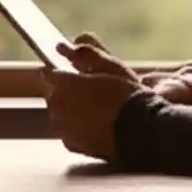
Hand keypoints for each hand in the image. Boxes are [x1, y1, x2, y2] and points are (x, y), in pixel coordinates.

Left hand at [41, 33, 144, 160]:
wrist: (141, 132)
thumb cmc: (128, 95)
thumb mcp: (111, 66)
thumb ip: (85, 53)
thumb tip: (62, 46)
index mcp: (63, 84)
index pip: (50, 73)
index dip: (63, 72)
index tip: (75, 73)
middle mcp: (56, 106)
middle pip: (54, 94)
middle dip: (67, 91)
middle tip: (92, 92)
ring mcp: (62, 128)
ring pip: (59, 114)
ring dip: (70, 110)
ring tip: (97, 109)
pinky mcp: (71, 145)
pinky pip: (68, 131)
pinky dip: (76, 127)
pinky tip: (96, 125)